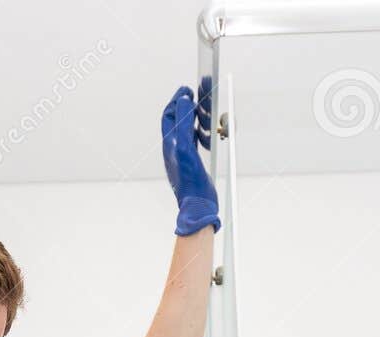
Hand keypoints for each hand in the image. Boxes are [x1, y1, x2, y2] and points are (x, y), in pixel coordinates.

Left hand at [160, 78, 219, 236]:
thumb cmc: (190, 180)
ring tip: (206, 116)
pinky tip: (209, 135)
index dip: (177, 100)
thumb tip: (183, 101)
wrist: (196, 205)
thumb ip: (183, 124)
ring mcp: (182, 156)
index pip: (170, 115)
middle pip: (178, 120)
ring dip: (197, 120)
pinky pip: (195, 142)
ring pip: (187, 130)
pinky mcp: (192, 163)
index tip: (187, 89)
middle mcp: (174, 148)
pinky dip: (202, 134)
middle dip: (188, 107)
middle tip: (198, 96)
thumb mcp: (186, 148)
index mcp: (170, 143)